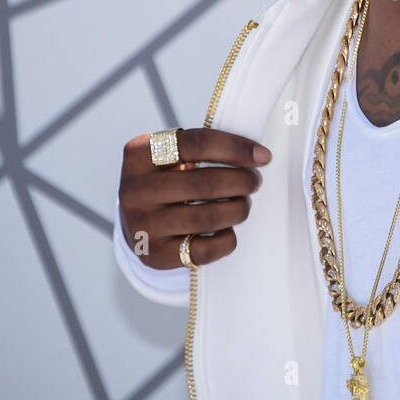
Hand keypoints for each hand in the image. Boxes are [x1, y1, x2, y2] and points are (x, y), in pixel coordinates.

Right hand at [118, 128, 270, 269]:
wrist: (136, 222)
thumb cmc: (167, 180)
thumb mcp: (171, 156)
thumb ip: (203, 148)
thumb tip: (256, 155)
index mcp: (140, 154)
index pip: (198, 144)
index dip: (237, 148)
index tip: (263, 156)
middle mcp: (135, 190)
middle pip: (205, 183)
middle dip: (242, 181)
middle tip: (254, 181)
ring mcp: (143, 225)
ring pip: (207, 217)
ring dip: (238, 209)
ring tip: (243, 204)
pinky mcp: (155, 254)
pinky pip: (204, 249)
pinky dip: (226, 238)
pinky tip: (227, 229)